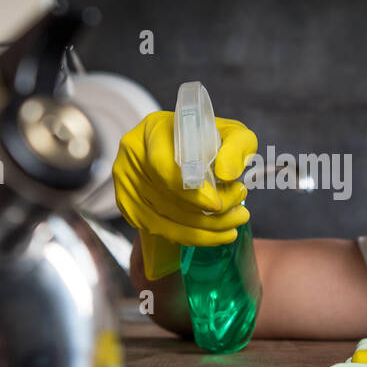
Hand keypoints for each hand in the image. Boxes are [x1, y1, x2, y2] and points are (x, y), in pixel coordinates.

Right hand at [113, 111, 256, 278]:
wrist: (187, 148)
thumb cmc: (209, 140)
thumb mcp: (232, 134)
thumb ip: (237, 147)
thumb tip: (227, 174)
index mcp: (153, 130)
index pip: (163, 165)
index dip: (189, 191)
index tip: (217, 205)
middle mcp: (132, 155)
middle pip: (164, 197)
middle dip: (206, 214)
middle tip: (240, 214)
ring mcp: (125, 182)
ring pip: (161, 220)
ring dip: (202, 231)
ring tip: (233, 227)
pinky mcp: (128, 205)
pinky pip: (157, 230)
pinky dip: (188, 237)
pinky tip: (214, 234)